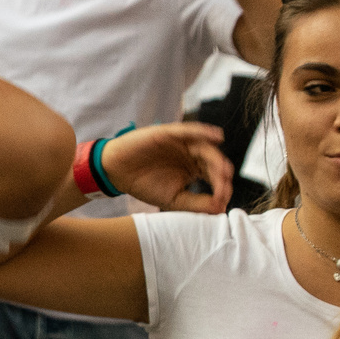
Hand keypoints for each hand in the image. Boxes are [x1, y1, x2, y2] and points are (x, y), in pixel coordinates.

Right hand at [98, 122, 233, 212]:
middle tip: (223, 187)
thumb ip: (197, 204)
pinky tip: (217, 137)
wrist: (116, 173)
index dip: (221, 187)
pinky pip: (189, 130)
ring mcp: (181, 143)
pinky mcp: (169, 133)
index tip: (221, 201)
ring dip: (216, 158)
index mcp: (194, 169)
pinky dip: (204, 131)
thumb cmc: (143, 185)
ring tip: (223, 169)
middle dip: (221, 174)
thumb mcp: (174, 200)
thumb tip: (221, 208)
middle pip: (213, 161)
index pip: (215, 176)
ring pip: (205, 147)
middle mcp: (191, 154)